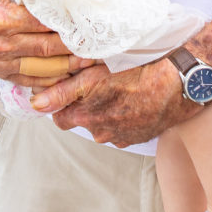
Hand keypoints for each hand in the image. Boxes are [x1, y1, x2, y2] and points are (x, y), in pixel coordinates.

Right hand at [0, 0, 93, 87]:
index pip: (46, 26)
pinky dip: (48, 82)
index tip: (92, 26)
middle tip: (101, 49)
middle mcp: (0, 44)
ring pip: (40, 71)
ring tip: (90, 65)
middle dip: (75, 51)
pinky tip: (67, 79)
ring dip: (66, 71)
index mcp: (2, 19)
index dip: (70, 27)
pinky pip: (26, 80)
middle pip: (47, 51)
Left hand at [34, 59, 198, 146]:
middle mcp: (99, 131)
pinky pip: (119, 129)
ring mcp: (118, 137)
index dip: (61, 101)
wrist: (175, 86)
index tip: (70, 86)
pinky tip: (130, 101)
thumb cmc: (136, 73)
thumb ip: (62, 91)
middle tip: (95, 85)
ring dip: (103, 112)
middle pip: (80, 120)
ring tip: (117, 90)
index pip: (57, 116)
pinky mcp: (134, 138)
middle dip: (83, 106)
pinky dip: (121, 118)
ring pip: (101, 125)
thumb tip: (36, 104)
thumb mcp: (95, 75)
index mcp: (84, 116)